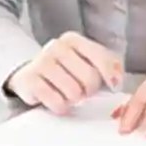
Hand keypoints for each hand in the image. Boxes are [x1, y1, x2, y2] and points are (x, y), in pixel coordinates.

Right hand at [6, 32, 122, 114]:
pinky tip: (57, 99)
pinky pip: (57, 102)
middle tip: (83, 91)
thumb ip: (106, 64)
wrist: (29, 72)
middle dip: (89, 90)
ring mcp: (42, 62)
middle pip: (89, 78)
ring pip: (73, 92)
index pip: (100, 57)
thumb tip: (117, 79)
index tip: (113, 86)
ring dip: (73, 99)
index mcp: (73, 40)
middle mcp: (57, 47)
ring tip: (67, 94)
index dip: (110, 75)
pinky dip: (60, 106)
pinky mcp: (30, 80)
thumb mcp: (84, 59)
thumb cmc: (63, 68)